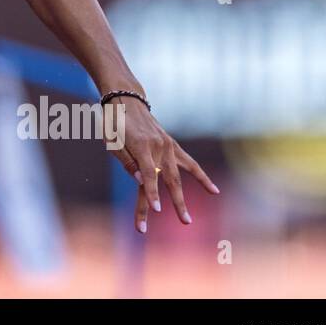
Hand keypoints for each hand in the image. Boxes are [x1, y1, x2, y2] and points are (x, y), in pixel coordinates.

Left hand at [106, 96, 219, 233]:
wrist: (126, 101)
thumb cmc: (114, 123)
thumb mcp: (111, 141)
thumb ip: (127, 162)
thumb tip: (140, 182)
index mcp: (141, 146)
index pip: (148, 174)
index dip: (151, 192)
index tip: (156, 210)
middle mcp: (158, 147)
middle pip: (166, 180)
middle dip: (171, 203)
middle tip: (180, 223)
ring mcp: (168, 146)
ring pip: (177, 177)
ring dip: (181, 200)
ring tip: (187, 221)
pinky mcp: (173, 145)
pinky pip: (190, 164)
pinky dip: (202, 177)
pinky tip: (214, 191)